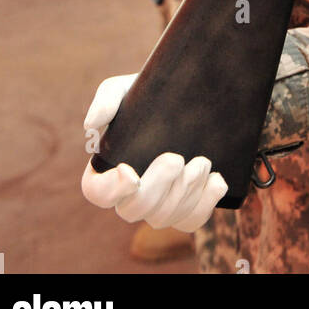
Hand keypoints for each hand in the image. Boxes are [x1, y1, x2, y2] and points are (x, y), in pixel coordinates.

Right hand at [81, 74, 226, 230]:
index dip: (110, 189)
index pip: (98, 191)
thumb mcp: (126, 88)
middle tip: (175, 159)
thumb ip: (106, 101)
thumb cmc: (150, 94)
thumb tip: (91, 126)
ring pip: (164, 217)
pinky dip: (205, 204)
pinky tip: (217, 181)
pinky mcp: (188, 204)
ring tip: (202, 162)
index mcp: (110, 167)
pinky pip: (192, 220)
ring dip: (184, 193)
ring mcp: (160, 202)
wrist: (192, 94)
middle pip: (134, 210)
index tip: (129, 171)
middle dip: (156, 187)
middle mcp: (132, 192)